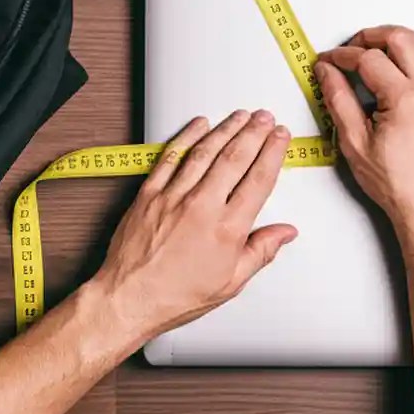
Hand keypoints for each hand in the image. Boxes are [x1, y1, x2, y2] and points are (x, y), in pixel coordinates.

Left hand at [87, 111, 297, 341]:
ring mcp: (173, 197)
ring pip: (205, 152)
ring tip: (241, 116)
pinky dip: (186, 137)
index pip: (258, 180)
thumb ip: (260, 251)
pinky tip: (198, 125)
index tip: (280, 138)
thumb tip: (284, 233)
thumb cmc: (174, 295)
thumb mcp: (230, 283)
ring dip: (226, 129)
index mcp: (227, 230)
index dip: (273, 153)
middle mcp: (201, 207)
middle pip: (235, 158)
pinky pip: (170, 157)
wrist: (128, 297)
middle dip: (254, 133)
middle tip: (265, 118)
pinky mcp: (149, 194)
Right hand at [315, 25, 413, 237]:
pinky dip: (407, 54)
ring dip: (392, 39)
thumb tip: (327, 73)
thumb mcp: (354, 142)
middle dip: (368, 36)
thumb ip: (338, 100)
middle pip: (400, 38)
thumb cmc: (397, 182)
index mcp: (406, 100)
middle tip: (347, 49)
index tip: (326, 62)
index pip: (368, 59)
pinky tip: (389, 68)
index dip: (341, 56)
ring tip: (368, 51)